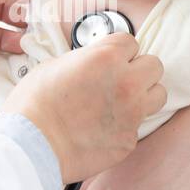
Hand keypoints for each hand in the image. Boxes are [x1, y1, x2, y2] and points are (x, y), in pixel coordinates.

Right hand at [3, 33, 164, 183]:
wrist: (31, 147)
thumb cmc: (34, 106)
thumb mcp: (53, 65)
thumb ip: (84, 60)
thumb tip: (92, 64)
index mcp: (106, 58)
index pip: (131, 42)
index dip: (119, 51)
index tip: (111, 59)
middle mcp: (126, 83)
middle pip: (154, 66)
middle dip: (138, 70)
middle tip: (120, 79)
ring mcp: (132, 114)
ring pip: (158, 95)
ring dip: (143, 95)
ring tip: (121, 103)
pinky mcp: (129, 141)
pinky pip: (138, 127)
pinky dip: (124, 126)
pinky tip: (103, 129)